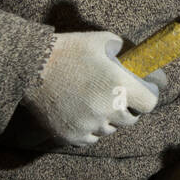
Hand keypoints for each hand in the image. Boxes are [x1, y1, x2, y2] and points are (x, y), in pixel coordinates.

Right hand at [21, 30, 166, 147]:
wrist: (31, 68)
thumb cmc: (68, 51)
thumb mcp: (101, 40)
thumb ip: (124, 50)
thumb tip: (137, 57)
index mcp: (118, 86)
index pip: (149, 103)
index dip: (148, 97)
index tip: (143, 92)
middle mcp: (106, 110)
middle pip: (130, 120)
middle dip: (128, 109)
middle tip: (119, 98)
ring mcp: (88, 125)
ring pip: (109, 130)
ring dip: (108, 120)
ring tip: (96, 104)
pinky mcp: (72, 135)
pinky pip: (90, 138)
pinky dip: (90, 129)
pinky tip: (82, 114)